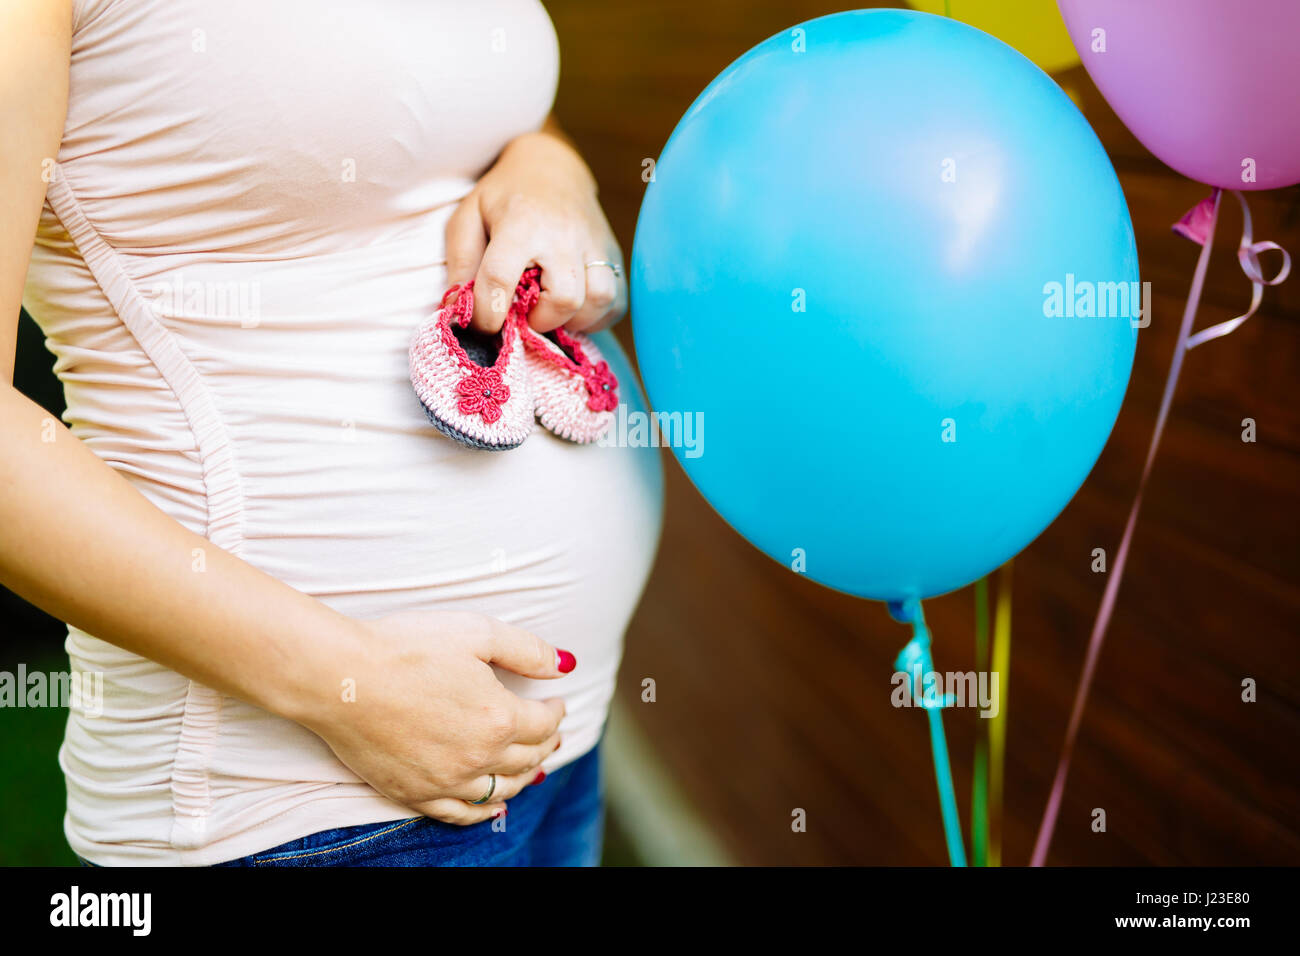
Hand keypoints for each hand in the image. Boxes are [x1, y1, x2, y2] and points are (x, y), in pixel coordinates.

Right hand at [299, 610, 571, 823]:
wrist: (342, 677)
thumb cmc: (407, 647)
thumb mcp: (477, 632)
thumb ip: (527, 650)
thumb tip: (566, 664)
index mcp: (499, 717)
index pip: (544, 723)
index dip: (555, 711)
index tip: (556, 702)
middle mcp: (479, 757)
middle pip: (528, 758)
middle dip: (546, 743)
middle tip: (552, 733)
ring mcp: (445, 781)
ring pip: (501, 790)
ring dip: (524, 777)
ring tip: (534, 765)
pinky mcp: (413, 793)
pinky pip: (461, 814)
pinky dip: (485, 812)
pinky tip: (494, 806)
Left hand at [445, 125, 626, 334]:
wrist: (551, 166)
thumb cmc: (503, 197)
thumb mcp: (468, 217)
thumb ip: (461, 262)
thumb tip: (458, 309)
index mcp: (521, 223)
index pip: (501, 278)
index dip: (487, 313)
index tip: (483, 324)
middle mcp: (563, 234)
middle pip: (563, 297)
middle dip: (541, 320)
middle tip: (525, 315)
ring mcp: (595, 244)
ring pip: (598, 300)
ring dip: (573, 320)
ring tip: (551, 313)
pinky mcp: (614, 254)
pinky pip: (616, 301)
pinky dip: (597, 317)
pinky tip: (574, 311)